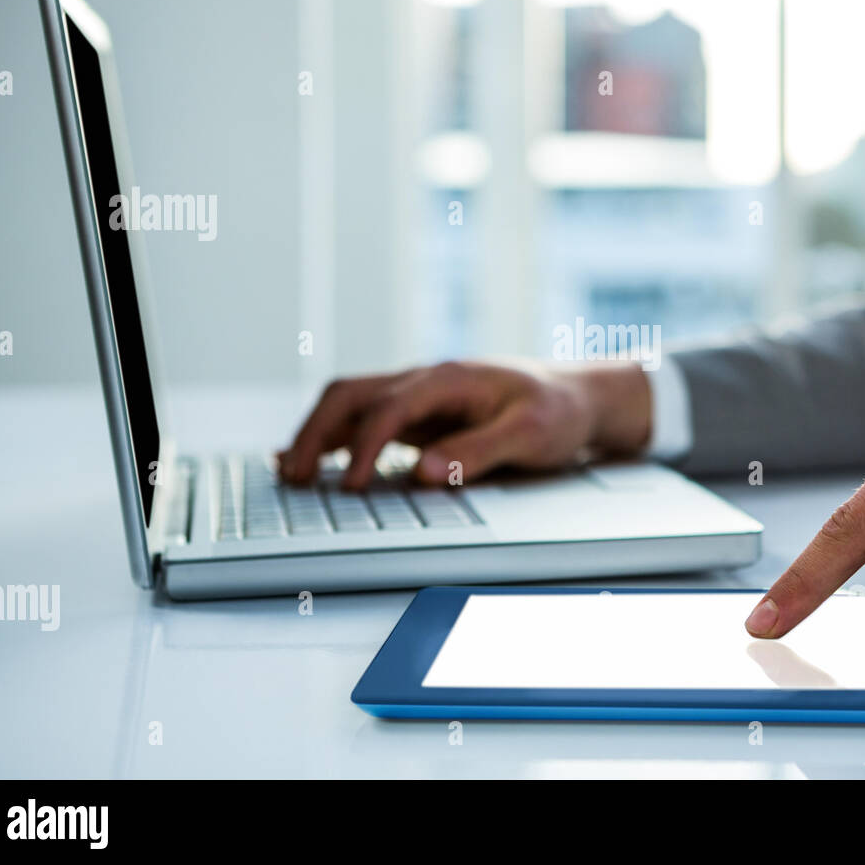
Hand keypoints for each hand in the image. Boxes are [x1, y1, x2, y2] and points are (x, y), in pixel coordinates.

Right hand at [277, 360, 651, 489]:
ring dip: (316, 433)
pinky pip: (363, 419)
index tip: (353, 486)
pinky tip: (310, 461)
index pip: (390, 408)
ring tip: (289, 473)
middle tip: (294, 477)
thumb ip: (478, 452)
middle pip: (352, 394)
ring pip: (349, 403)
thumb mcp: (530, 434)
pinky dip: (332, 438)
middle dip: (316, 432)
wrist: (575, 397)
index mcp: (449, 378)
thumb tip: (423, 472)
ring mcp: (417, 396)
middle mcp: (425, 380)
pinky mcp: (418, 415)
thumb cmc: (556, 412)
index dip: (366, 446)